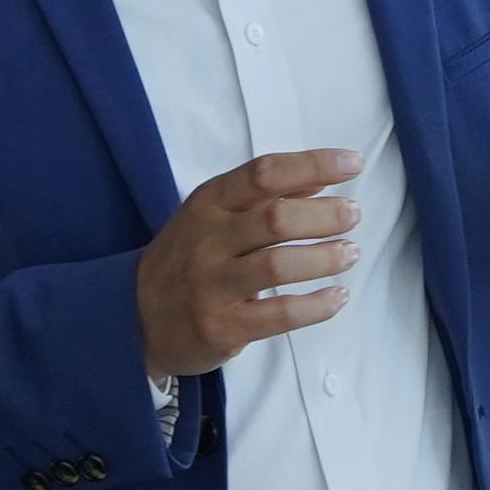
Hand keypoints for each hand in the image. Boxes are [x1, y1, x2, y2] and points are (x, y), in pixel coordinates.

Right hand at [135, 148, 361, 381]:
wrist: (136, 316)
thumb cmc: (189, 257)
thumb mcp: (215, 216)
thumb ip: (264, 197)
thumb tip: (320, 179)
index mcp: (209, 203)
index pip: (264, 174)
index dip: (313, 165)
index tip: (352, 162)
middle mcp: (208, 241)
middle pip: (276, 220)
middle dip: (325, 215)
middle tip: (352, 215)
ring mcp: (213, 286)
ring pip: (279, 266)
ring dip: (325, 258)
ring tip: (351, 253)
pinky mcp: (223, 326)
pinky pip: (279, 315)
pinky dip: (316, 305)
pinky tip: (338, 296)